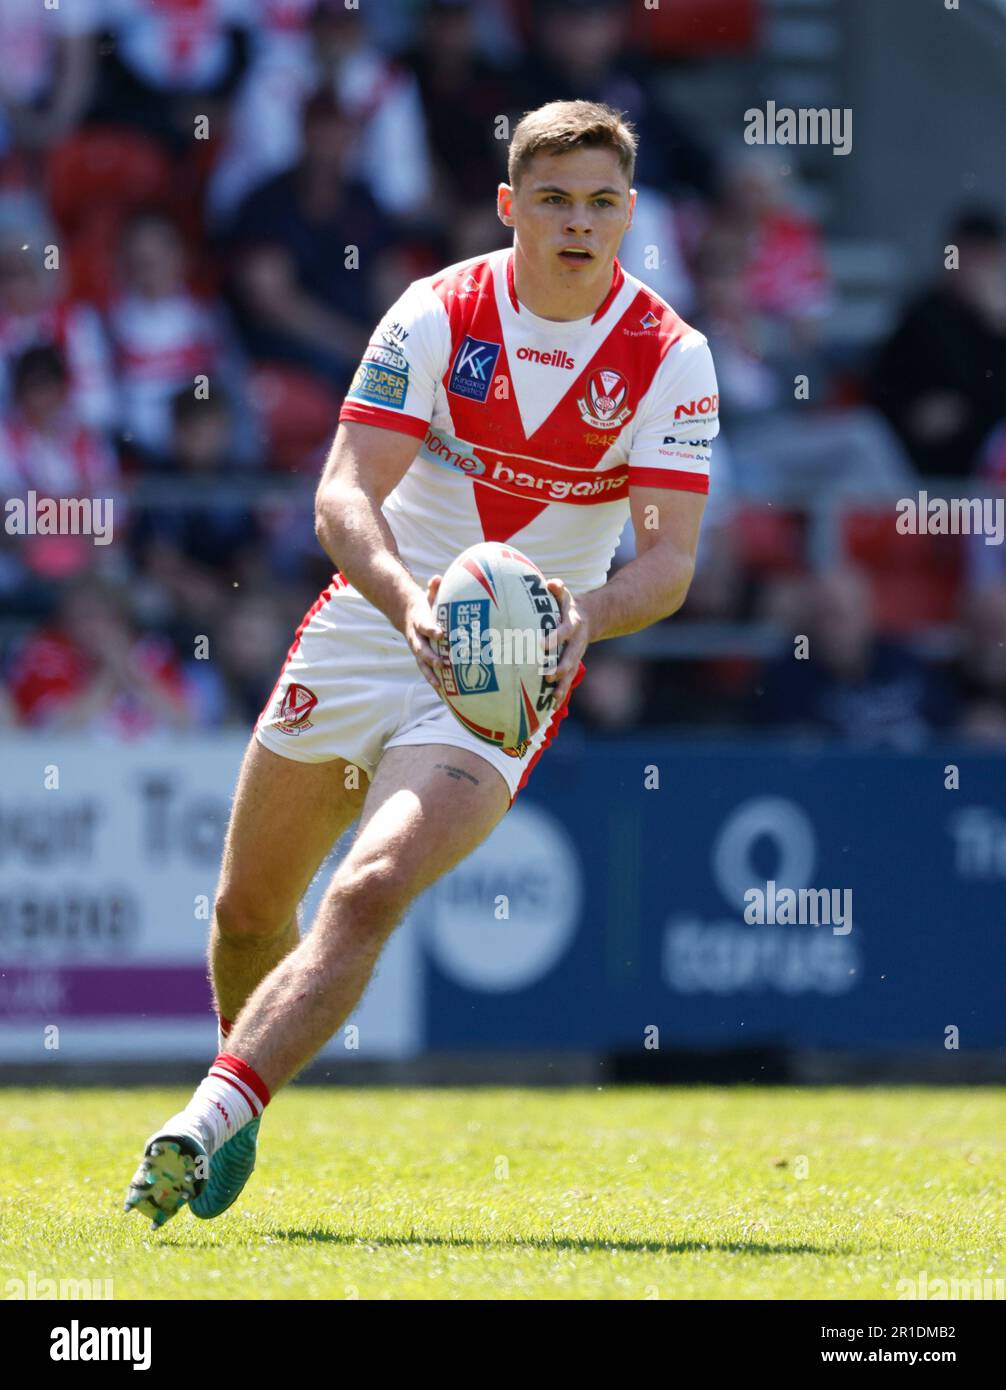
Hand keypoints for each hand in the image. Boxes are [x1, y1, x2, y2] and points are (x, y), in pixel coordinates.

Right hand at [404, 575, 446, 693]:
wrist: (405, 614)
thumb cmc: (423, 605)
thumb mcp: (427, 595)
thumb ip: (433, 588)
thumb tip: (437, 578)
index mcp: (419, 622)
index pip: (425, 626)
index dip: (432, 630)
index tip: (442, 634)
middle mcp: (415, 638)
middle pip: (421, 649)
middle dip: (431, 657)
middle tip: (444, 664)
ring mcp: (417, 649)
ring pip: (421, 663)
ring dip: (430, 674)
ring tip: (440, 684)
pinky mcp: (420, 658)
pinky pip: (426, 670)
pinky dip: (433, 680)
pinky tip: (443, 693)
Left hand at [543, 577, 589, 707]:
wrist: (592, 617)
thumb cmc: (567, 605)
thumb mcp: (564, 595)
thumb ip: (558, 589)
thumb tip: (551, 583)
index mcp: (573, 623)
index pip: (565, 631)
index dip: (555, 637)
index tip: (542, 644)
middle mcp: (577, 642)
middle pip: (571, 657)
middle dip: (560, 668)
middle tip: (546, 676)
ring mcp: (576, 654)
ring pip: (571, 673)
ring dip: (562, 685)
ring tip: (552, 698)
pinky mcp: (573, 664)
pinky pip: (568, 680)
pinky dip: (560, 693)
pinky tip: (550, 706)